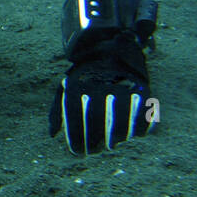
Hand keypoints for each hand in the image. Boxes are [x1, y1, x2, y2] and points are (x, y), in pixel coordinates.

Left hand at [49, 34, 153, 154]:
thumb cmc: (85, 75)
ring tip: (112, 144)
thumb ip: (57, 110)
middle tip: (94, 150)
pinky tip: (133, 135)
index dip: (76, 137)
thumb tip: (53, 134)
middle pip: (97, 121)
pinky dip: (139, 126)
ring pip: (120, 120)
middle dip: (95, 141)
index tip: (78, 151)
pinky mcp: (142, 88)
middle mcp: (100, 86)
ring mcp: (121, 87)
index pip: (75, 117)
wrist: (112, 45)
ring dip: (116, 136)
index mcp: (79, 85)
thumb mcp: (66, 87)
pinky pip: (142, 114)